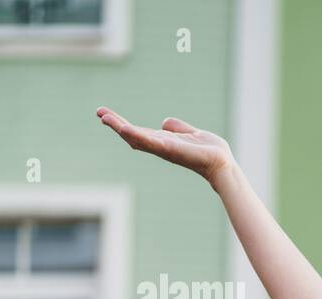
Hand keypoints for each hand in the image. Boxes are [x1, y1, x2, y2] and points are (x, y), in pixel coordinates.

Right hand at [96, 107, 235, 185]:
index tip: (105, 114)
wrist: (221, 162)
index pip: (138, 131)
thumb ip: (177, 127)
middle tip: (99, 112)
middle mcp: (160, 147)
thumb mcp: (190, 132)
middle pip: (132, 135)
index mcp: (163, 141)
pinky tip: (125, 129)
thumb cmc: (209, 151)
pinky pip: (150, 142)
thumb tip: (165, 122)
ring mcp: (163, 149)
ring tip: (105, 118)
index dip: (122, 123)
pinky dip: (137, 135)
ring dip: (121, 128)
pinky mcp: (170, 150)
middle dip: (116, 124)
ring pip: (137, 138)